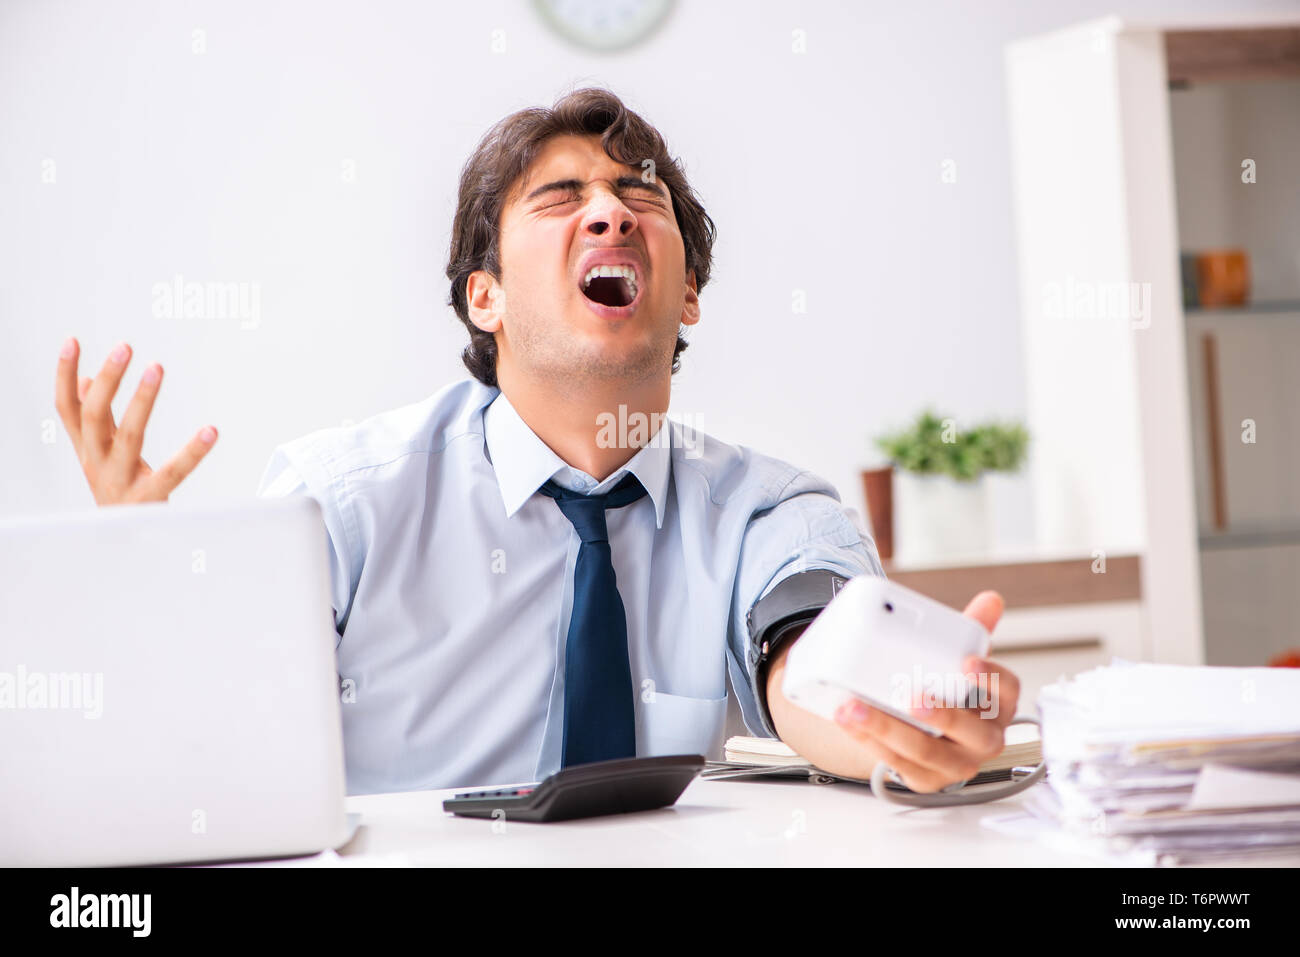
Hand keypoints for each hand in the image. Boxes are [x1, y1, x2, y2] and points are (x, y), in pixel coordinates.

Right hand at [54, 337, 217, 504]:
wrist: (120, 546)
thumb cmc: (116, 490)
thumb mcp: (99, 455)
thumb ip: (96, 420)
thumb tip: (90, 380)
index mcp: (85, 449)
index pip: (66, 407)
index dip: (64, 374)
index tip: (72, 340)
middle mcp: (97, 463)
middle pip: (94, 416)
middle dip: (108, 379)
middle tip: (125, 347)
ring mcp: (121, 482)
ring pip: (128, 436)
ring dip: (141, 400)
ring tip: (157, 368)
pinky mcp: (149, 499)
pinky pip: (173, 471)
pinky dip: (192, 451)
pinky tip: (211, 431)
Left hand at [831, 590, 1020, 792]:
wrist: (922, 727)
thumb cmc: (947, 691)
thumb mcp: (958, 660)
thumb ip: (970, 631)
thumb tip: (991, 600)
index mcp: (997, 705)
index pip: (1006, 691)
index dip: (990, 678)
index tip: (966, 661)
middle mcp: (983, 738)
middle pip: (972, 732)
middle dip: (941, 714)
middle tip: (912, 696)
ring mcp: (956, 763)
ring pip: (926, 751)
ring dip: (888, 728)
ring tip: (856, 706)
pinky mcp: (925, 778)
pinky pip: (897, 763)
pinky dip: (870, 740)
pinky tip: (850, 721)